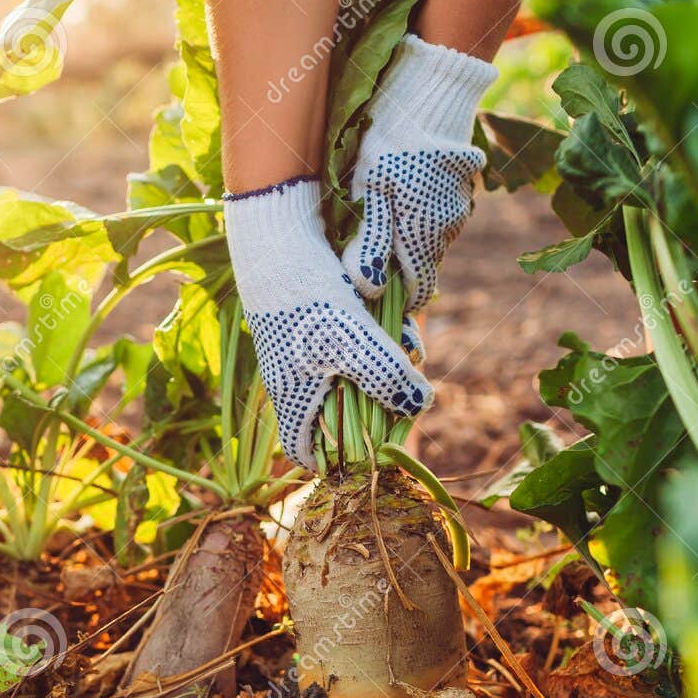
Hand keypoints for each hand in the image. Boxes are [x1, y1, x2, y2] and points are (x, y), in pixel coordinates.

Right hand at [223, 176, 432, 469]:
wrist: (278, 236)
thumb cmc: (309, 298)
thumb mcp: (355, 342)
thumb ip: (388, 379)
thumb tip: (420, 408)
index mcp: (292, 399)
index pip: (306, 452)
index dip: (336, 462)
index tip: (374, 453)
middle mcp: (295, 380)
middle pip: (339, 415)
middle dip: (378, 405)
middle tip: (408, 393)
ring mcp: (304, 352)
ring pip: (352, 376)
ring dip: (384, 368)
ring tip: (408, 350)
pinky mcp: (315, 323)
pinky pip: (352, 345)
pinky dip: (376, 340)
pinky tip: (399, 324)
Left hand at [340, 36, 495, 312]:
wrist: (429, 96)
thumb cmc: (390, 146)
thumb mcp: (370, 193)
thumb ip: (370, 242)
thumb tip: (368, 288)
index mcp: (423, 239)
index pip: (418, 292)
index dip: (397, 301)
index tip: (375, 296)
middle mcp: (447, 230)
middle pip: (422, 266)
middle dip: (397, 267)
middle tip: (364, 250)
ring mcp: (457, 207)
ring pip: (429, 240)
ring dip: (407, 238)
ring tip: (377, 214)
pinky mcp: (460, 187)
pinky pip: (438, 215)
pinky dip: (418, 214)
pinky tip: (398, 192)